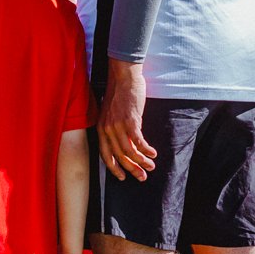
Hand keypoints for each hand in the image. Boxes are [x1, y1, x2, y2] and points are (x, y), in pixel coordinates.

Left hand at [96, 60, 156, 182]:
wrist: (123, 76)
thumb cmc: (120, 93)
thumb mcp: (112, 113)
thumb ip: (115, 128)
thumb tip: (126, 143)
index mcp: (101, 128)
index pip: (105, 154)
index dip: (113, 168)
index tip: (122, 177)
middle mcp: (107, 129)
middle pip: (119, 156)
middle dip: (131, 169)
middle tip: (142, 177)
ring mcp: (118, 125)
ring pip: (129, 151)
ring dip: (142, 161)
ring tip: (151, 166)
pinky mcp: (130, 120)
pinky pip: (139, 141)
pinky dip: (146, 150)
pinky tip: (153, 153)